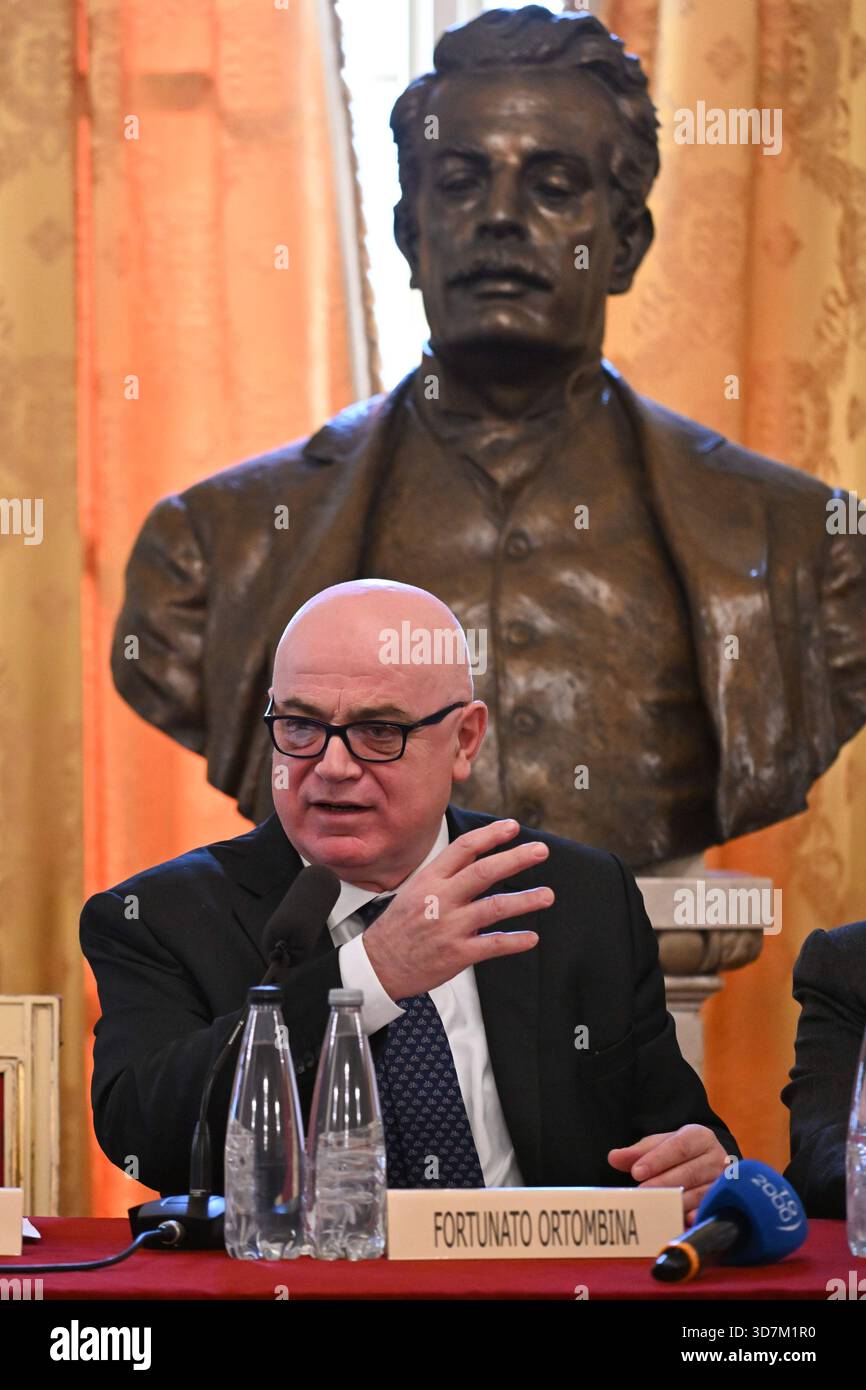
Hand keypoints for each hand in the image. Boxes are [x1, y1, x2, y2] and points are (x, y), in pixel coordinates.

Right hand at [362, 818, 553, 998]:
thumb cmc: (400, 926)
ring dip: (525, 900)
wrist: (379, 966)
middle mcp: (441, 898)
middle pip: (484, 871)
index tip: (513, 826)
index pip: (464, 848)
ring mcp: (450, 926)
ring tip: (547, 895)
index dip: (491, 835)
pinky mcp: (457, 953)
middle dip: (515, 859)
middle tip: (541, 850)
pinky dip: (515, 941)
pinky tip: (532, 937)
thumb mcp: (414, 889)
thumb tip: (478, 858)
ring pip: (494, 907)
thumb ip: (445, 875)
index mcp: (430, 878)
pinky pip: (493, 945)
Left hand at [607, 1124, 730, 1223]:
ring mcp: (722, 1181)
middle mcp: (716, 1157)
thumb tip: (613, 1157)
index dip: (657, 1160)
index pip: (678, 1147)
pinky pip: (709, 1209)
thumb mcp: (660, 1146)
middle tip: (641, 1192)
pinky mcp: (725, 1201)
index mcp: (700, 1136)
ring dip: (675, 1202)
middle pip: (688, 1172)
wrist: (709, 1162)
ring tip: (654, 1207)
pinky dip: (696, 1215)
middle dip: (663, 1183)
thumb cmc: (679, 1153)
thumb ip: (637, 1152)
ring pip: (699, 1193)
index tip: (636, 1172)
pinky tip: (684, 1220)